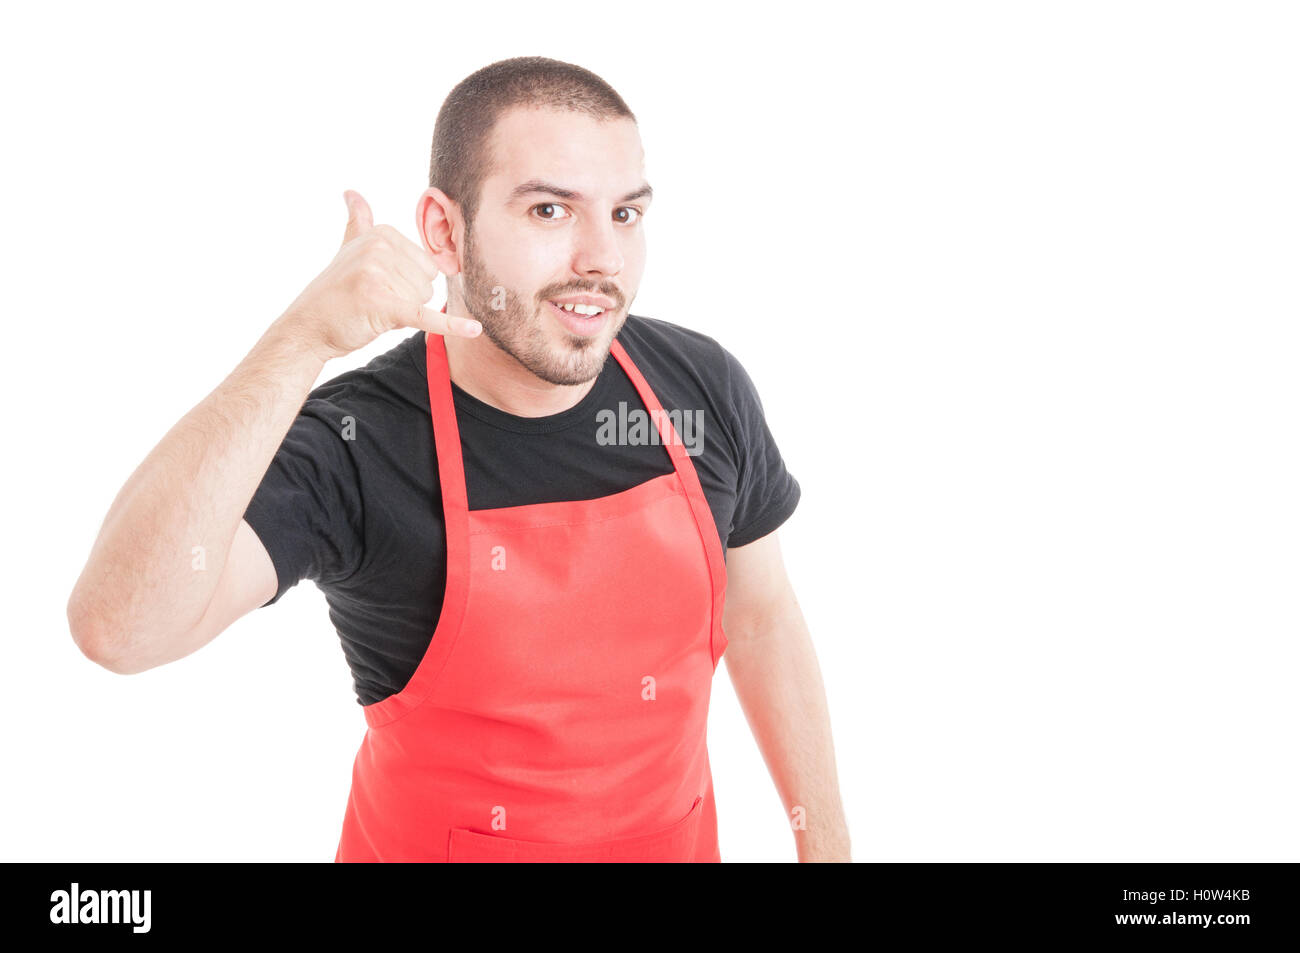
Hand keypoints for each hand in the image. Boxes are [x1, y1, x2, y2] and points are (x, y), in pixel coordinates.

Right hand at [280, 190, 480, 361]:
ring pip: (423, 301)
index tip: (377, 284)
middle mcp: (379, 248)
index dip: (407, 283)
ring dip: (401, 313)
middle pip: (428, 283)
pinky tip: (473, 330)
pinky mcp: (382, 305)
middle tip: (373, 300)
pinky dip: (450, 325)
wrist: (308, 326)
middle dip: (406, 299)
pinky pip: (425, 315)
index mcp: (381, 234)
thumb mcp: (348, 248)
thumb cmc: (336, 292)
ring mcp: (378, 274)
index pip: (428, 264)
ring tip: (372, 309)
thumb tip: (351, 193)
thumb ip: (358, 221)